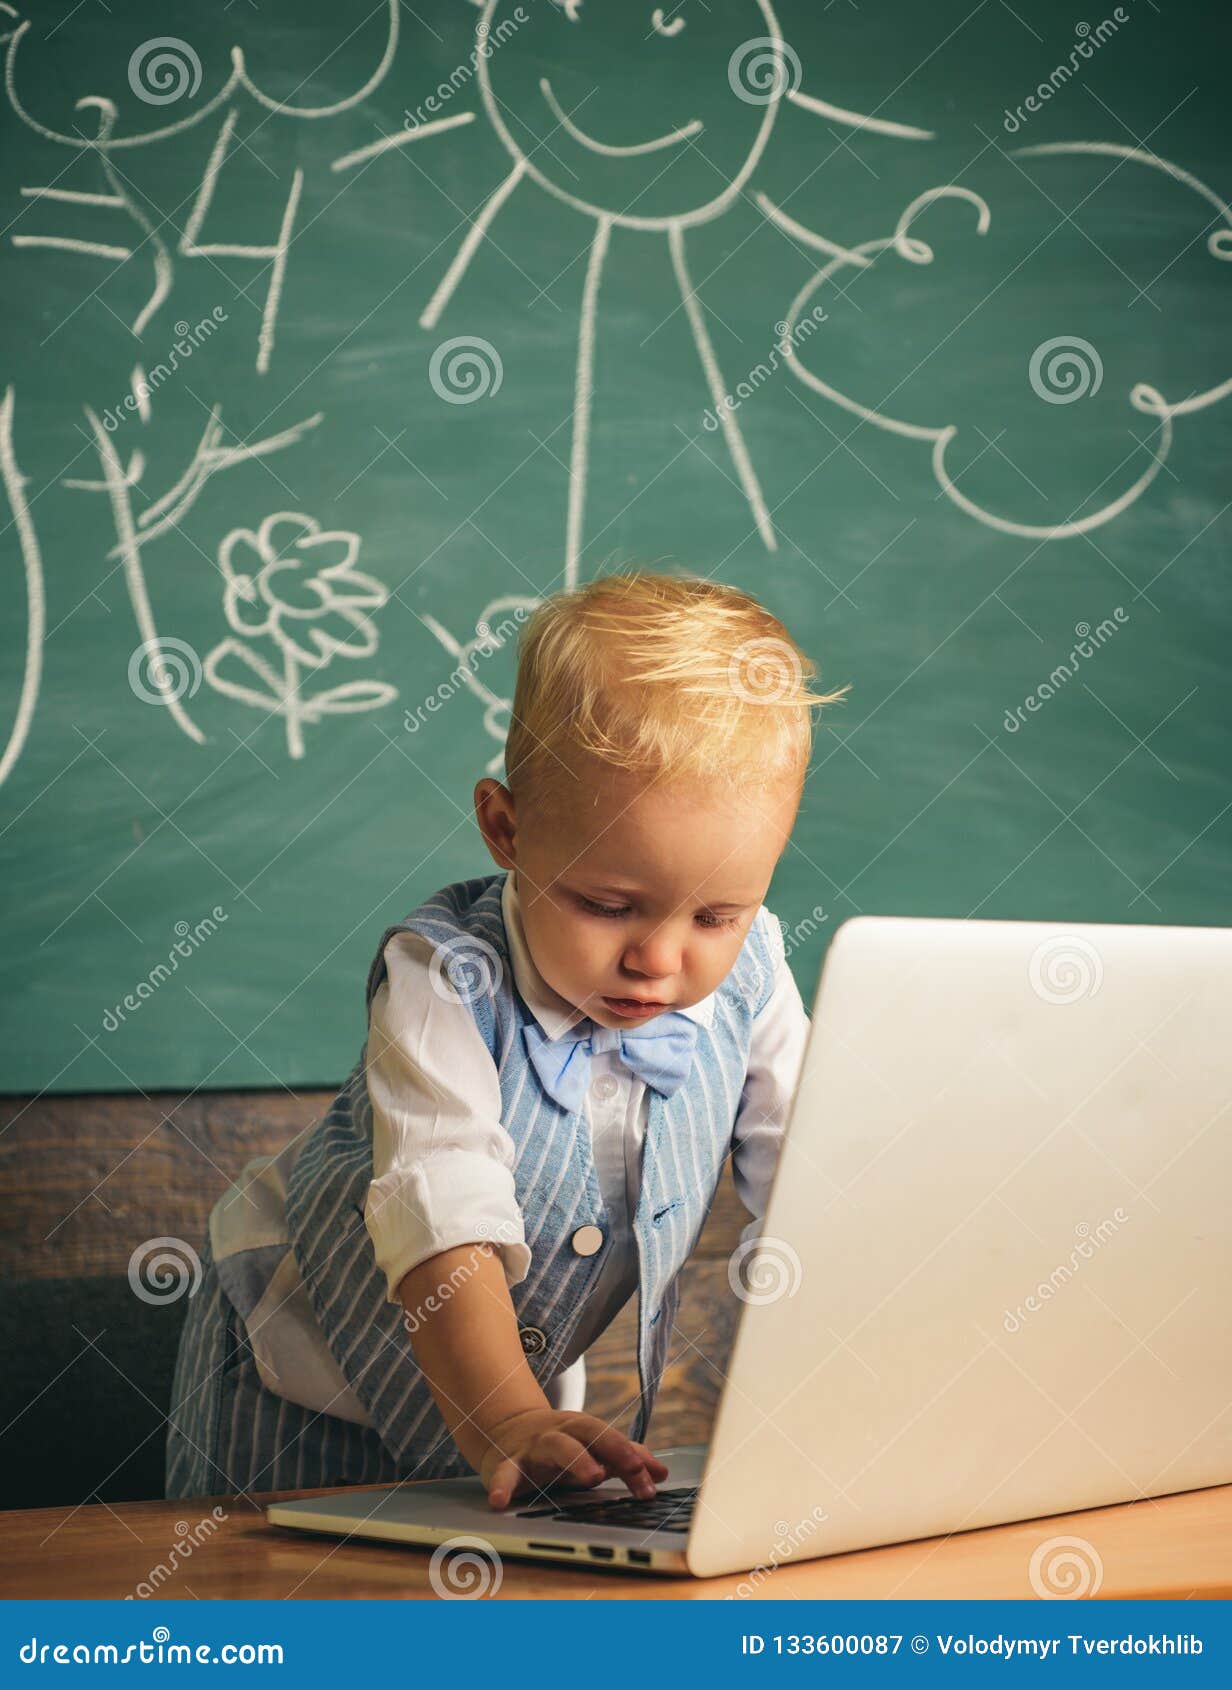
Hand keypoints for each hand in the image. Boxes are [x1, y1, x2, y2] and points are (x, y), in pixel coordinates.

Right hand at [479, 1408, 669, 1509]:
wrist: (508, 1429)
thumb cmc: (560, 1444)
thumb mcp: (592, 1447)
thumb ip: (625, 1458)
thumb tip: (662, 1473)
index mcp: (584, 1430)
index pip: (613, 1439)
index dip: (633, 1456)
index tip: (653, 1478)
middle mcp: (562, 1433)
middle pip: (589, 1433)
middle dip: (612, 1447)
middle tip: (633, 1467)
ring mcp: (535, 1447)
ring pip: (556, 1447)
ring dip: (576, 1458)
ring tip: (593, 1476)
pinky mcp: (508, 1463)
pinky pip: (505, 1473)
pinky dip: (502, 1485)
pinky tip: (500, 1501)